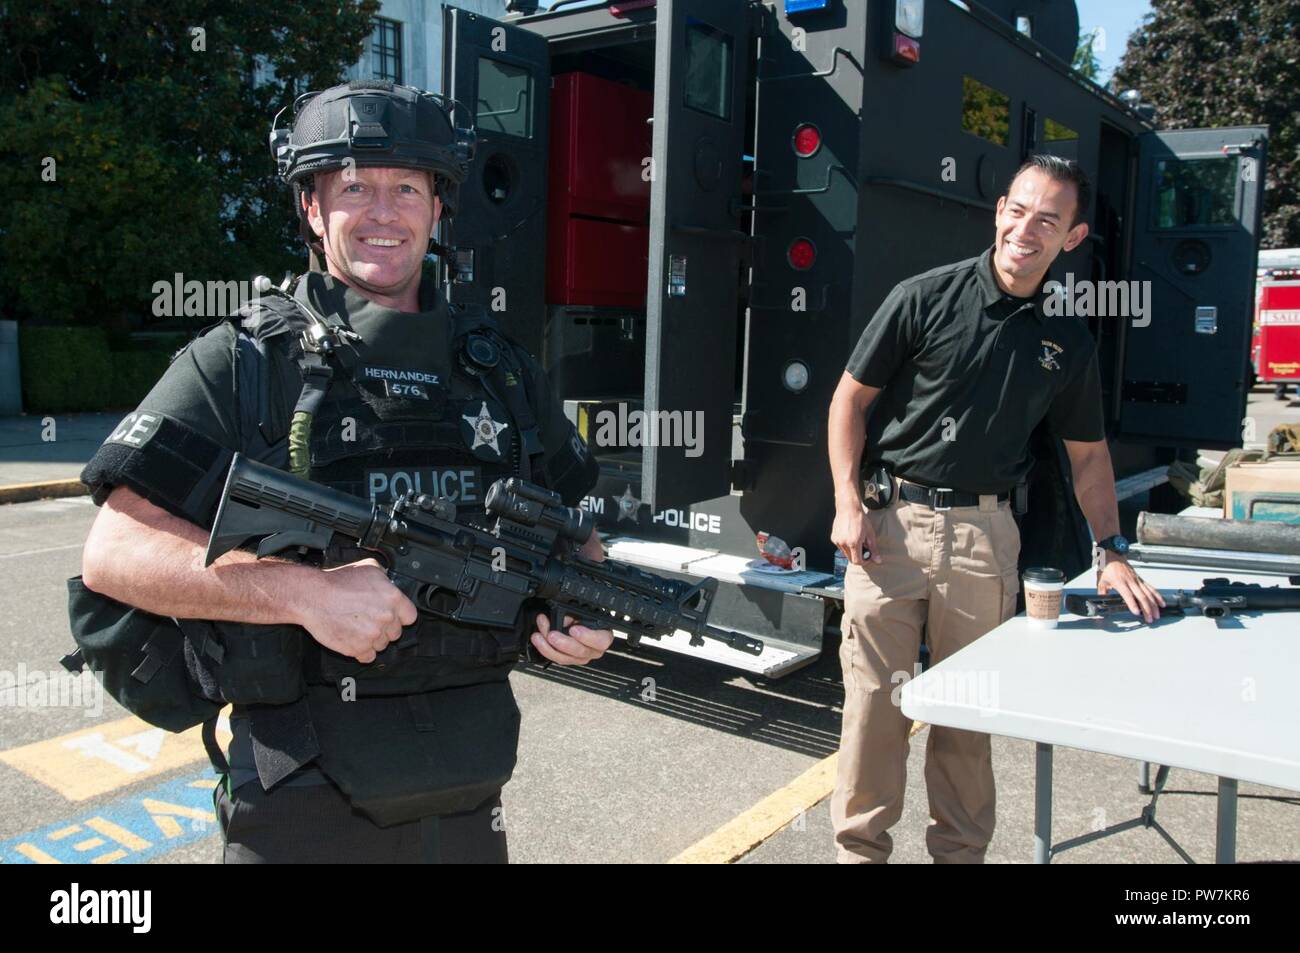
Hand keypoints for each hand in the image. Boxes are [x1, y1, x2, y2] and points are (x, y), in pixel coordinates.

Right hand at [296, 558, 418, 662]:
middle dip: (384, 628)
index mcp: (393, 599)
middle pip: (395, 633)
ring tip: (358, 627)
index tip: (393, 616)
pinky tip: (355, 639)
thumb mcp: (369, 568)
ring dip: (373, 639)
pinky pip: (368, 657)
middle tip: (369, 620)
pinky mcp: (358, 649)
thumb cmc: (337, 582)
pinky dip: (362, 651)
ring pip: (381, 645)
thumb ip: (385, 579)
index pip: (410, 616)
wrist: (313, 596)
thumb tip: (390, 583)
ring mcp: (373, 635)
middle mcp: (386, 618)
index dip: (401, 616)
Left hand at [530, 612, 612, 665]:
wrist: (582, 623)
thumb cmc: (585, 617)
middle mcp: (593, 650)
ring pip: (565, 658)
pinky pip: (556, 658)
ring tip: (538, 636)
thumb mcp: (583, 611)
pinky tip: (538, 640)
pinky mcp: (568, 660)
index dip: (587, 637)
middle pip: (580, 652)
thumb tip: (564, 619)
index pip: (601, 641)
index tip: (574, 629)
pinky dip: (545, 649)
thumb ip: (576, 615)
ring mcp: (580, 657)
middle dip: (563, 643)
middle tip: (551, 634)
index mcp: (603, 636)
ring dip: (548, 647)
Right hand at [831, 501, 879, 565]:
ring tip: (856, 540)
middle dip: (858, 556)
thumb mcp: (870, 534)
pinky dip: (846, 545)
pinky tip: (850, 536)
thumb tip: (878, 561)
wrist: (848, 508)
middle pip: (850, 559)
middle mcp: (843, 543)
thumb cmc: (860, 519)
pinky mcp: (833, 538)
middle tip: (864, 548)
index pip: (857, 562)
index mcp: (853, 543)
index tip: (868, 557)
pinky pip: (841, 547)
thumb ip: (873, 549)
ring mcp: (837, 541)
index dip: (864, 561)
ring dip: (852, 551)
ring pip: (845, 553)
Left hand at [1097, 557, 1164, 622]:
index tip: (1137, 612)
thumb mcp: (1101, 581)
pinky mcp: (1141, 579)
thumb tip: (1102, 601)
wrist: (1113, 556)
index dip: (1133, 604)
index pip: (1128, 595)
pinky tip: (1162, 603)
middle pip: (1142, 596)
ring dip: (1154, 605)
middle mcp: (1131, 581)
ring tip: (1156, 614)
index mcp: (1120, 582)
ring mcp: (1137, 580)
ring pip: (1149, 593)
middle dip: (1147, 609)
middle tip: (1149, 619)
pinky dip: (1157, 596)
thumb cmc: (1107, 567)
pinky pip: (1151, 588)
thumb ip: (1102, 592)